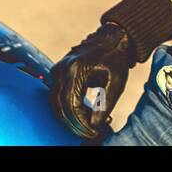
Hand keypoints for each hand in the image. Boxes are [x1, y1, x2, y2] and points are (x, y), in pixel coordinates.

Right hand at [49, 23, 132, 140]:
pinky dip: (66, 107)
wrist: (111, 38)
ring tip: (86, 125)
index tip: (92, 131)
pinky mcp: (59, 71)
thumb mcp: (115, 83)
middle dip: (74, 123)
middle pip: (60, 105)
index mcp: (75, 70)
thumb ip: (104, 105)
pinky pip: (57, 94)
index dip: (80, 122)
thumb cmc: (115, 58)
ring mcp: (58, 69)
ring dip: (68, 117)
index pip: (71, 105)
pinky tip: (81, 114)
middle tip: (88, 132)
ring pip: (55, 101)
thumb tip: (94, 125)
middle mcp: (62, 69)